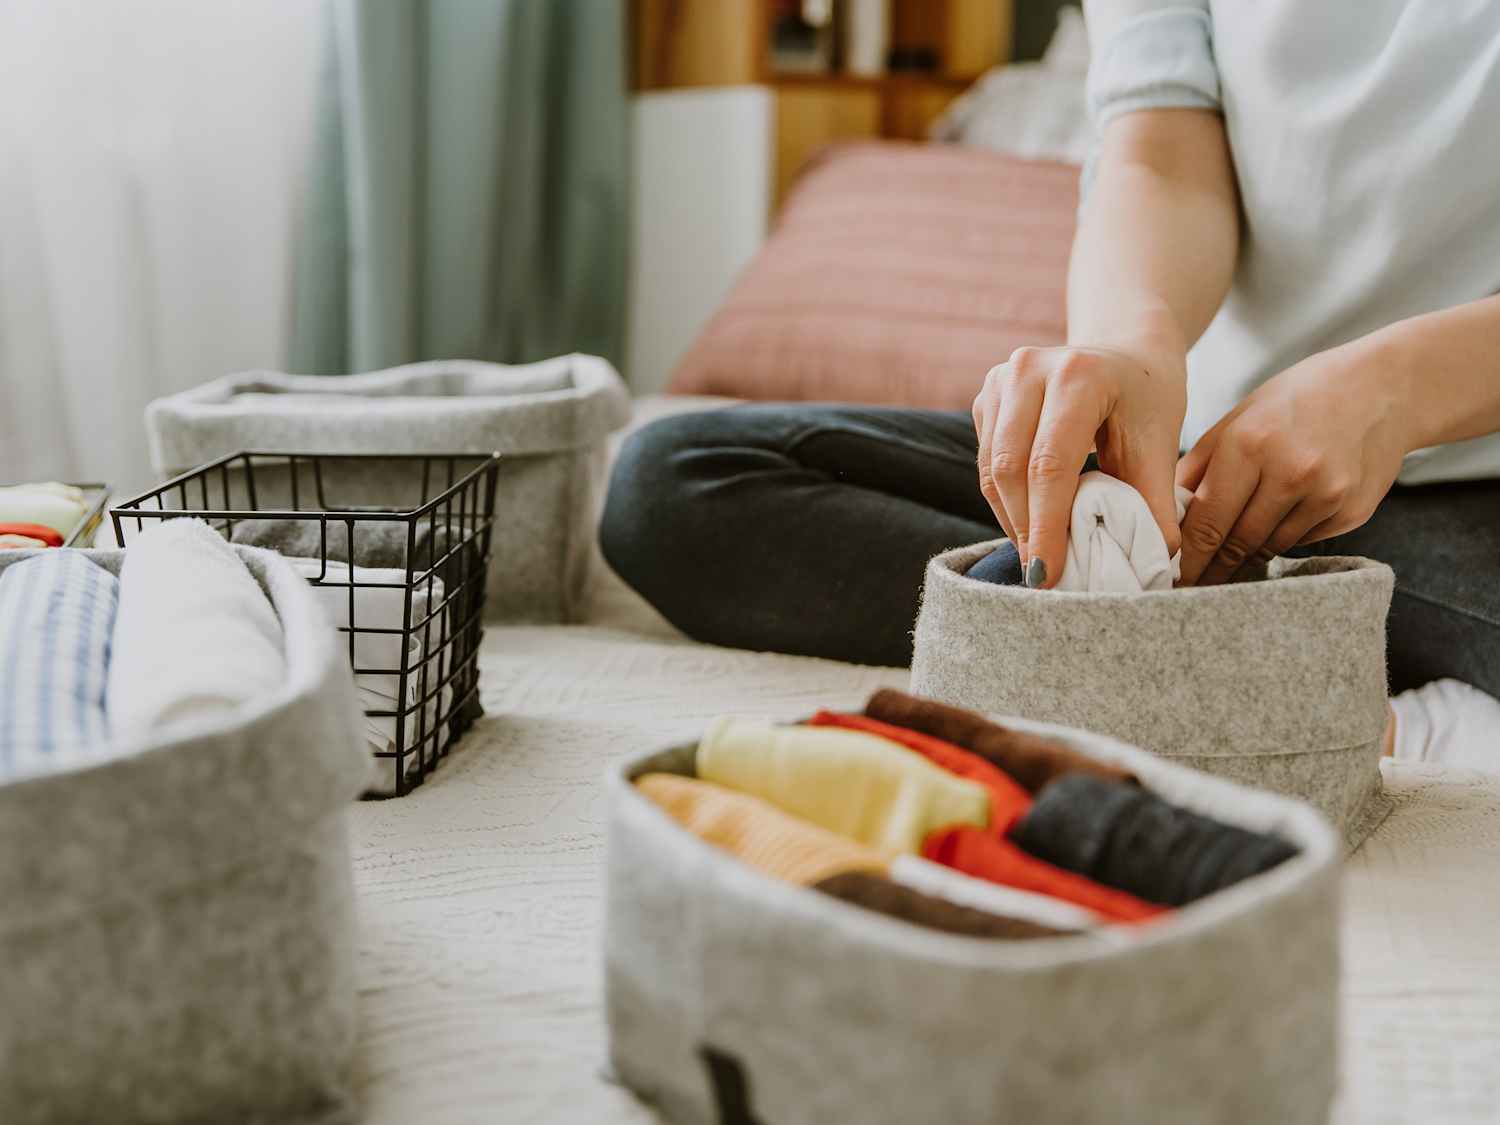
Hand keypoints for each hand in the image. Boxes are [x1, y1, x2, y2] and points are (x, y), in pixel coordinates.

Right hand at [973, 344, 1186, 587]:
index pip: (1050, 463)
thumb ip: (1155, 504)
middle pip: (1010, 468)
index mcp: (1079, 374)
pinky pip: (985, 462)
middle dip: (1025, 528)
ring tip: (1038, 553)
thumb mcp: (1160, 445)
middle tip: (1042, 574)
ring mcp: (1001, 379)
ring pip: (990, 470)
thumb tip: (1156, 566)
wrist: (1127, 354)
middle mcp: (1029, 368)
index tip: (1048, 574)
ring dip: (1012, 519)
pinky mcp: (986, 397)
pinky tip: (1031, 521)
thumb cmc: (1147, 400)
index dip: (1046, 526)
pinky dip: (1005, 500)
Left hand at [1175, 342, 1411, 585]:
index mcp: (1249, 444)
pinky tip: (1281, 521)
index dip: (1187, 559)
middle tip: (1191, 586)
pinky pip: (1303, 541)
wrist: (1383, 389)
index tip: (1171, 579)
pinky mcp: (1352, 511)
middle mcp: (1290, 472)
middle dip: (1212, 568)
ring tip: (1228, 561)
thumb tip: (1164, 514)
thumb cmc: (1298, 400)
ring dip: (1246, 555)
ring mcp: (1326, 495)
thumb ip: (1198, 467)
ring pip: (1269, 547)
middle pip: (1237, 542)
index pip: (1206, 522)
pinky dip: (1284, 538)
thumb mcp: (1239, 418)